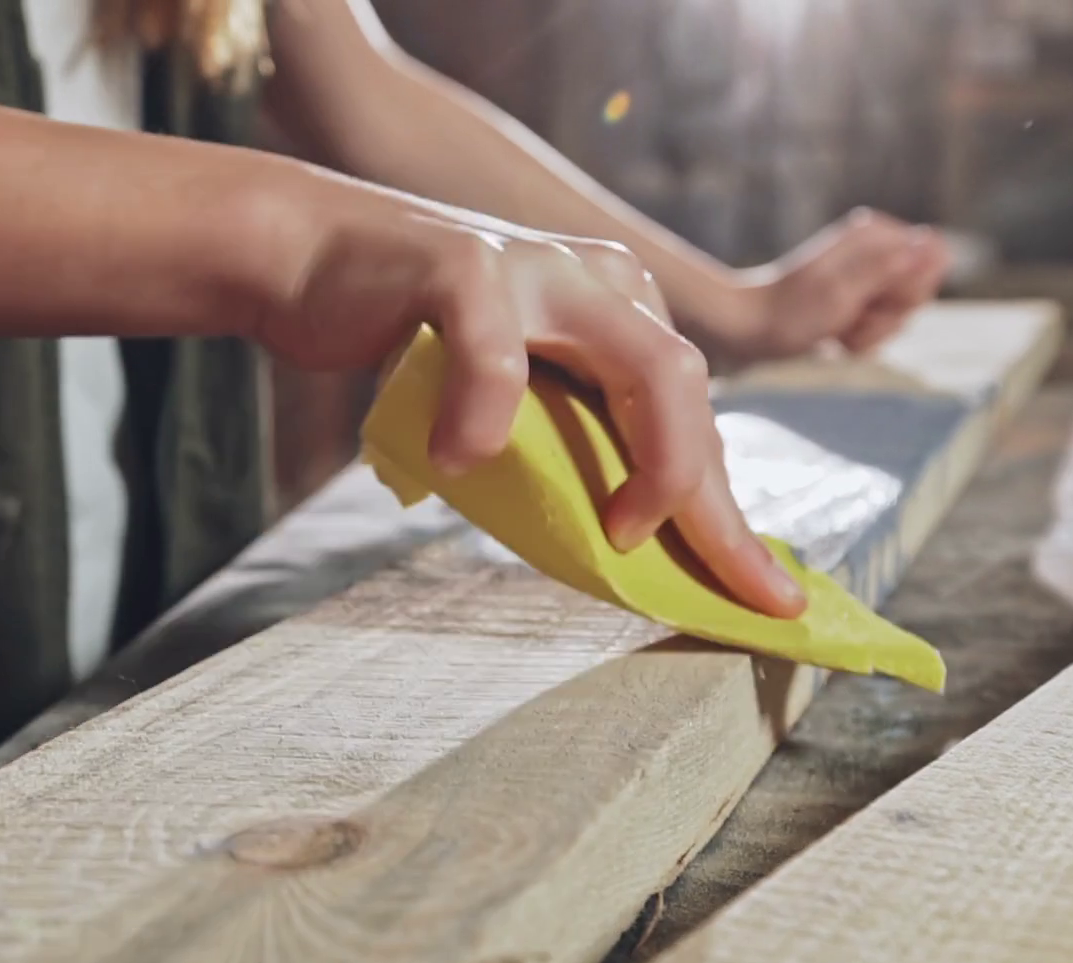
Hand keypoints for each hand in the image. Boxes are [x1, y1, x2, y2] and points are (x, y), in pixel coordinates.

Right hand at [253, 174, 805, 617]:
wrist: (304, 256)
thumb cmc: (401, 340)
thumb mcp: (496, 397)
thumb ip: (552, 447)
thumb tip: (608, 551)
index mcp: (618, 312)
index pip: (692, 422)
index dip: (728, 514)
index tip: (768, 597)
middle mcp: (597, 282)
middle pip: (693, 396)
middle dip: (719, 504)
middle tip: (736, 588)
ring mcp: (538, 268)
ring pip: (647, 366)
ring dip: (654, 464)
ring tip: (624, 537)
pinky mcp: (462, 266)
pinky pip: (496, 349)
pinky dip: (485, 413)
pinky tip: (458, 463)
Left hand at [717, 209, 949, 361]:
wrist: (749, 330)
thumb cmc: (790, 312)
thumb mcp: (842, 292)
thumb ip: (889, 268)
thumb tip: (930, 243)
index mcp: (878, 233)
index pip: (935, 260)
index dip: (910, 293)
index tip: (874, 302)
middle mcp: (877, 248)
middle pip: (919, 292)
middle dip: (887, 318)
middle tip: (848, 321)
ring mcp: (869, 275)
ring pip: (900, 316)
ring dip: (870, 334)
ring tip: (835, 332)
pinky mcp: (859, 299)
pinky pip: (880, 328)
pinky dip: (858, 341)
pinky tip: (833, 338)